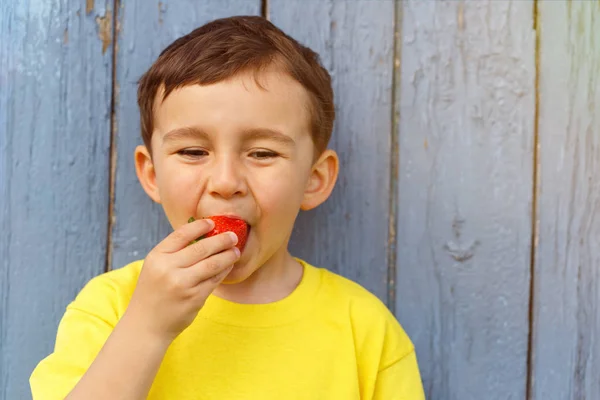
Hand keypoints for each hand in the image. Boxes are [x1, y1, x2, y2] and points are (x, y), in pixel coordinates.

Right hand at [126, 218, 239, 342]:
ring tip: (236, 250)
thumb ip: (174, 253)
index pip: (181, 234)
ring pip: (212, 264)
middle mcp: (168, 269)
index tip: (212, 222)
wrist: (146, 326)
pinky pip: (214, 280)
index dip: (199, 226)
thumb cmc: (153, 293)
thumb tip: (203, 235)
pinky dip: (224, 271)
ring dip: (227, 255)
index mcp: (157, 257)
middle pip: (201, 248)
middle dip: (221, 240)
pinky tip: (229, 266)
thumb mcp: (155, 268)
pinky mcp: (195, 298)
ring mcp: (183, 284)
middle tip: (233, 236)